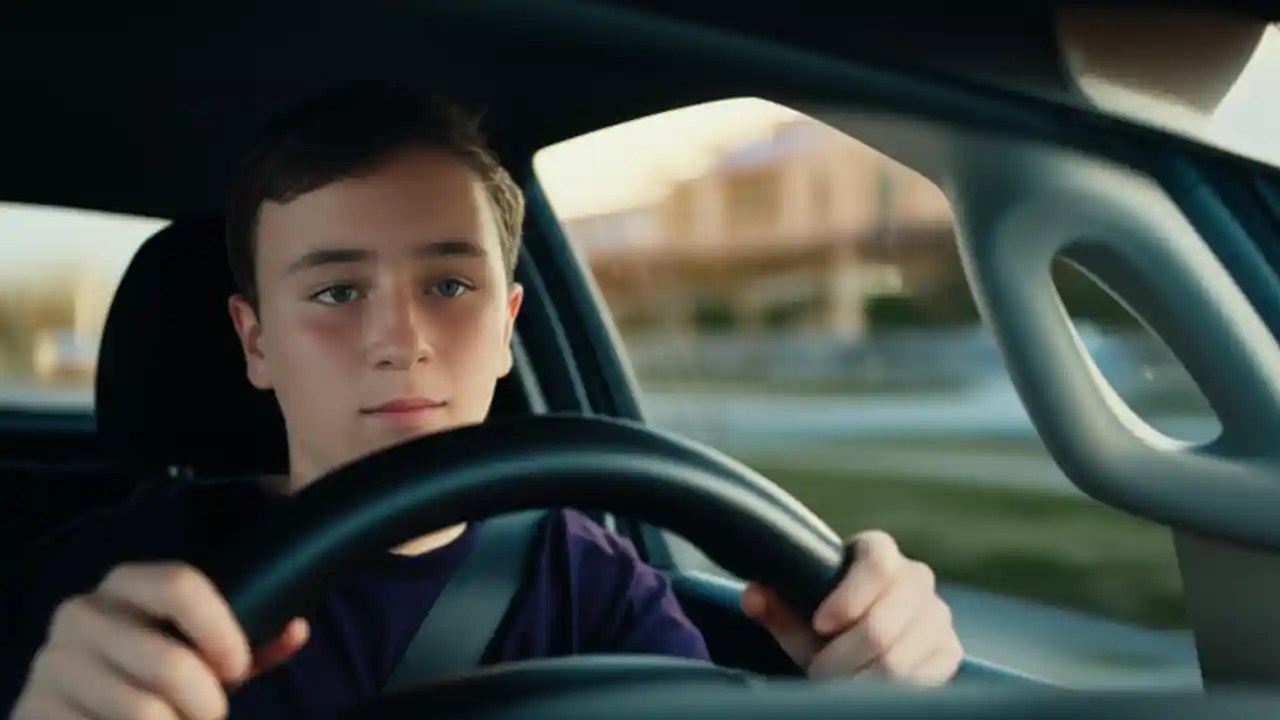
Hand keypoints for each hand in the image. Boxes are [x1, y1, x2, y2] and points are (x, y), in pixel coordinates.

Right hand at [13, 562, 308, 719]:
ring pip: (144, 711)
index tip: (237, 668)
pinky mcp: (32, 710)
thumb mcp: (202, 657)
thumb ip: (250, 644)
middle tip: (208, 714)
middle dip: (206, 703)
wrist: (75, 715)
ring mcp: (52, 662)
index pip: (181, 584)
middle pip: (171, 661)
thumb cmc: (153, 680)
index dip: (222, 631)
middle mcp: (81, 612)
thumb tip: (296, 628)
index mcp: (126, 584)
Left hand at [742, 530, 961, 685]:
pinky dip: (884, 693)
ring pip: (897, 660)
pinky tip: (865, 689)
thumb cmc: (825, 625)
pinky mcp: (949, 651)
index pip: (877, 563)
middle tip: (818, 671)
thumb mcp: (798, 617)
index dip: (847, 597)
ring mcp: (937, 615)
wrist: (860, 649)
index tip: (820, 625)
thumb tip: (753, 596)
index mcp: (879, 552)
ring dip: (858, 682)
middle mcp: (916, 578)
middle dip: (841, 658)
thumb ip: (775, 605)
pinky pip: (918, 680)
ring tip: (837, 684)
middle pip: (882, 625)